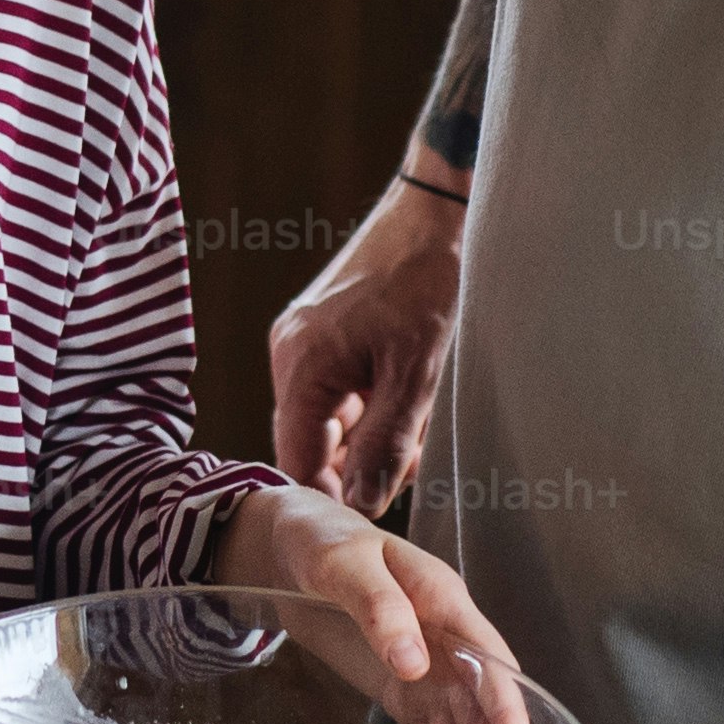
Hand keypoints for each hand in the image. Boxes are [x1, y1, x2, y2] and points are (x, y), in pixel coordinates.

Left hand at [207, 485, 539, 723]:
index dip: (508, 713)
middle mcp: (445, 641)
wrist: (288, 545)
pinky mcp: (401, 686)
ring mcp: (425, 667)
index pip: (490, 664)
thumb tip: (415, 663)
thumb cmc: (321, 540)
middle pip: (479, 708)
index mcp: (444, 603)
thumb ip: (380, 607)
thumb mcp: (342, 563)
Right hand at [267, 168, 461, 507]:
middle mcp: (288, 352)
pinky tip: (406, 397)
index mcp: (301, 364)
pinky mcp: (320, 332)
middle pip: (308, 440)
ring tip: (417, 421)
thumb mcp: (416, 375)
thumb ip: (386, 443)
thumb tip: (363, 503)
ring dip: (368, 434)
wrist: (436, 214)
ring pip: (326, 417)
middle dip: (357, 462)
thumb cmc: (426, 285)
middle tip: (410, 460)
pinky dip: (368, 405)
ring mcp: (301, 340)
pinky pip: (334, 390)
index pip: (296, 459)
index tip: (378, 508)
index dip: (334, 493)